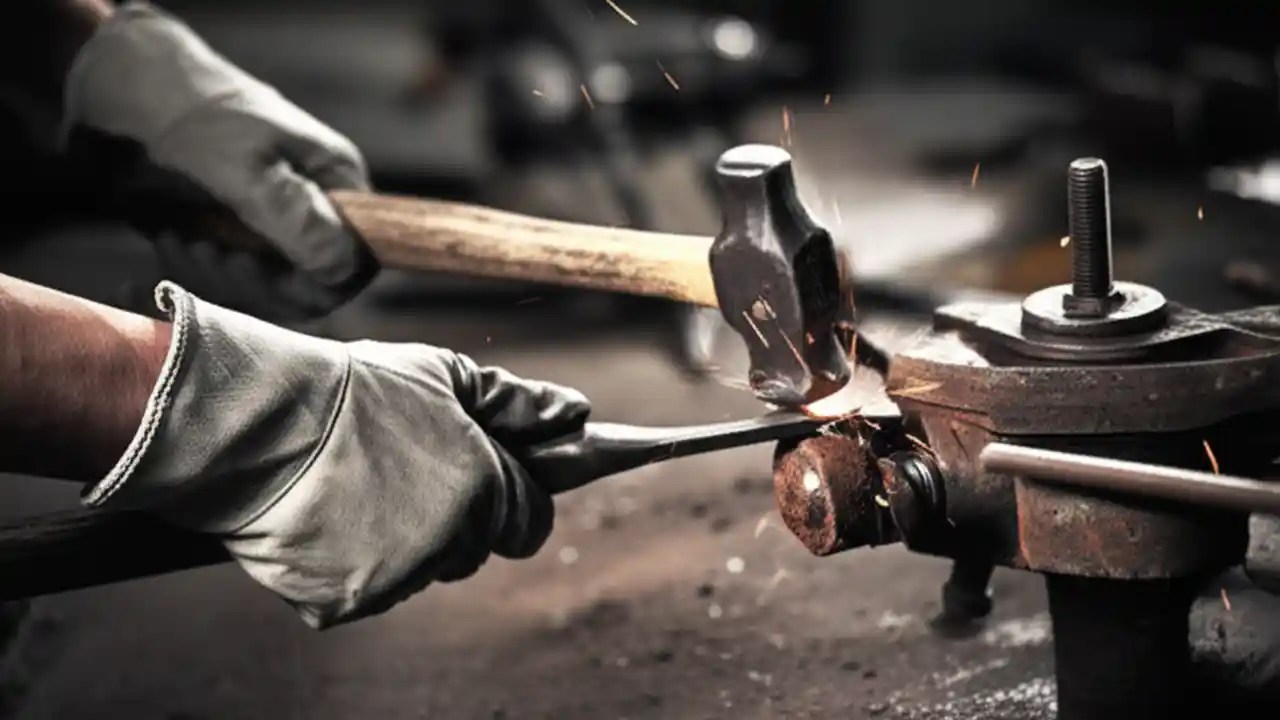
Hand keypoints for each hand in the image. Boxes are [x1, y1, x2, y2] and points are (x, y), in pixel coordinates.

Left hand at [60, 2, 376, 320]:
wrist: (121, 89)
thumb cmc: (190, 118)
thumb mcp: (244, 169)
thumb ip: (297, 221)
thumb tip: (344, 269)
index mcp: (336, 183)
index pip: (355, 262)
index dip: (316, 284)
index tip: (265, 276)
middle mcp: (313, 207)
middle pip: (307, 284)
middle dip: (254, 282)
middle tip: (205, 251)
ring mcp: (272, 222)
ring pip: (263, 288)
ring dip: (216, 274)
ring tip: (180, 238)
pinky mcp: (233, 234)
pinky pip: (228, 278)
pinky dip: (197, 268)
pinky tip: (171, 238)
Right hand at [87, 282, 589, 628]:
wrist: (257, 423)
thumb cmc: (354, 390)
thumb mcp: (443, 375)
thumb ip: (517, 400)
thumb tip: (577, 412)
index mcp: (484, 484)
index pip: (530, 520)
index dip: (510, 500)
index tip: (484, 485)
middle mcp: (452, 538)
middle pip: (476, 550)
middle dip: (454, 521)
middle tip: (400, 476)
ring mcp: (399, 575)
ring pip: (423, 572)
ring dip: (403, 544)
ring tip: (354, 490)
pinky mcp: (348, 601)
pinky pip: (366, 594)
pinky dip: (350, 568)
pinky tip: (325, 521)